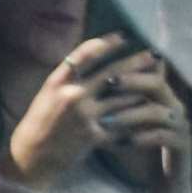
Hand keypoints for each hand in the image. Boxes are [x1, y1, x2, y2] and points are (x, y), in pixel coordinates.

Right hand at [6, 33, 152, 191]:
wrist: (32, 157)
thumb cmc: (41, 122)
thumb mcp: (48, 93)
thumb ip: (70, 77)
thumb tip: (94, 55)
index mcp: (58, 81)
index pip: (85, 54)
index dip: (107, 43)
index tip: (125, 35)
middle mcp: (72, 94)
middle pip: (113, 73)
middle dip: (138, 62)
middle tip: (156, 55)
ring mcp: (85, 116)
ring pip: (123, 98)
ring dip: (143, 90)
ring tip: (159, 81)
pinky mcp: (95, 136)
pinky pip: (123, 123)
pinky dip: (137, 117)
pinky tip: (151, 111)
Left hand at [85, 47, 190, 192]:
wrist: (163, 183)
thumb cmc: (137, 152)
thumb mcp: (120, 125)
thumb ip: (109, 105)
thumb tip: (78, 85)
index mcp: (160, 97)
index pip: (146, 70)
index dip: (125, 66)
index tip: (97, 68)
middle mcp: (173, 107)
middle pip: (157, 83)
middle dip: (131, 81)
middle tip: (107, 83)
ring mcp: (181, 125)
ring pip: (159, 111)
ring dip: (131, 114)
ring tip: (106, 121)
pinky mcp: (184, 145)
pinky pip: (165, 136)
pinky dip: (144, 138)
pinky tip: (125, 143)